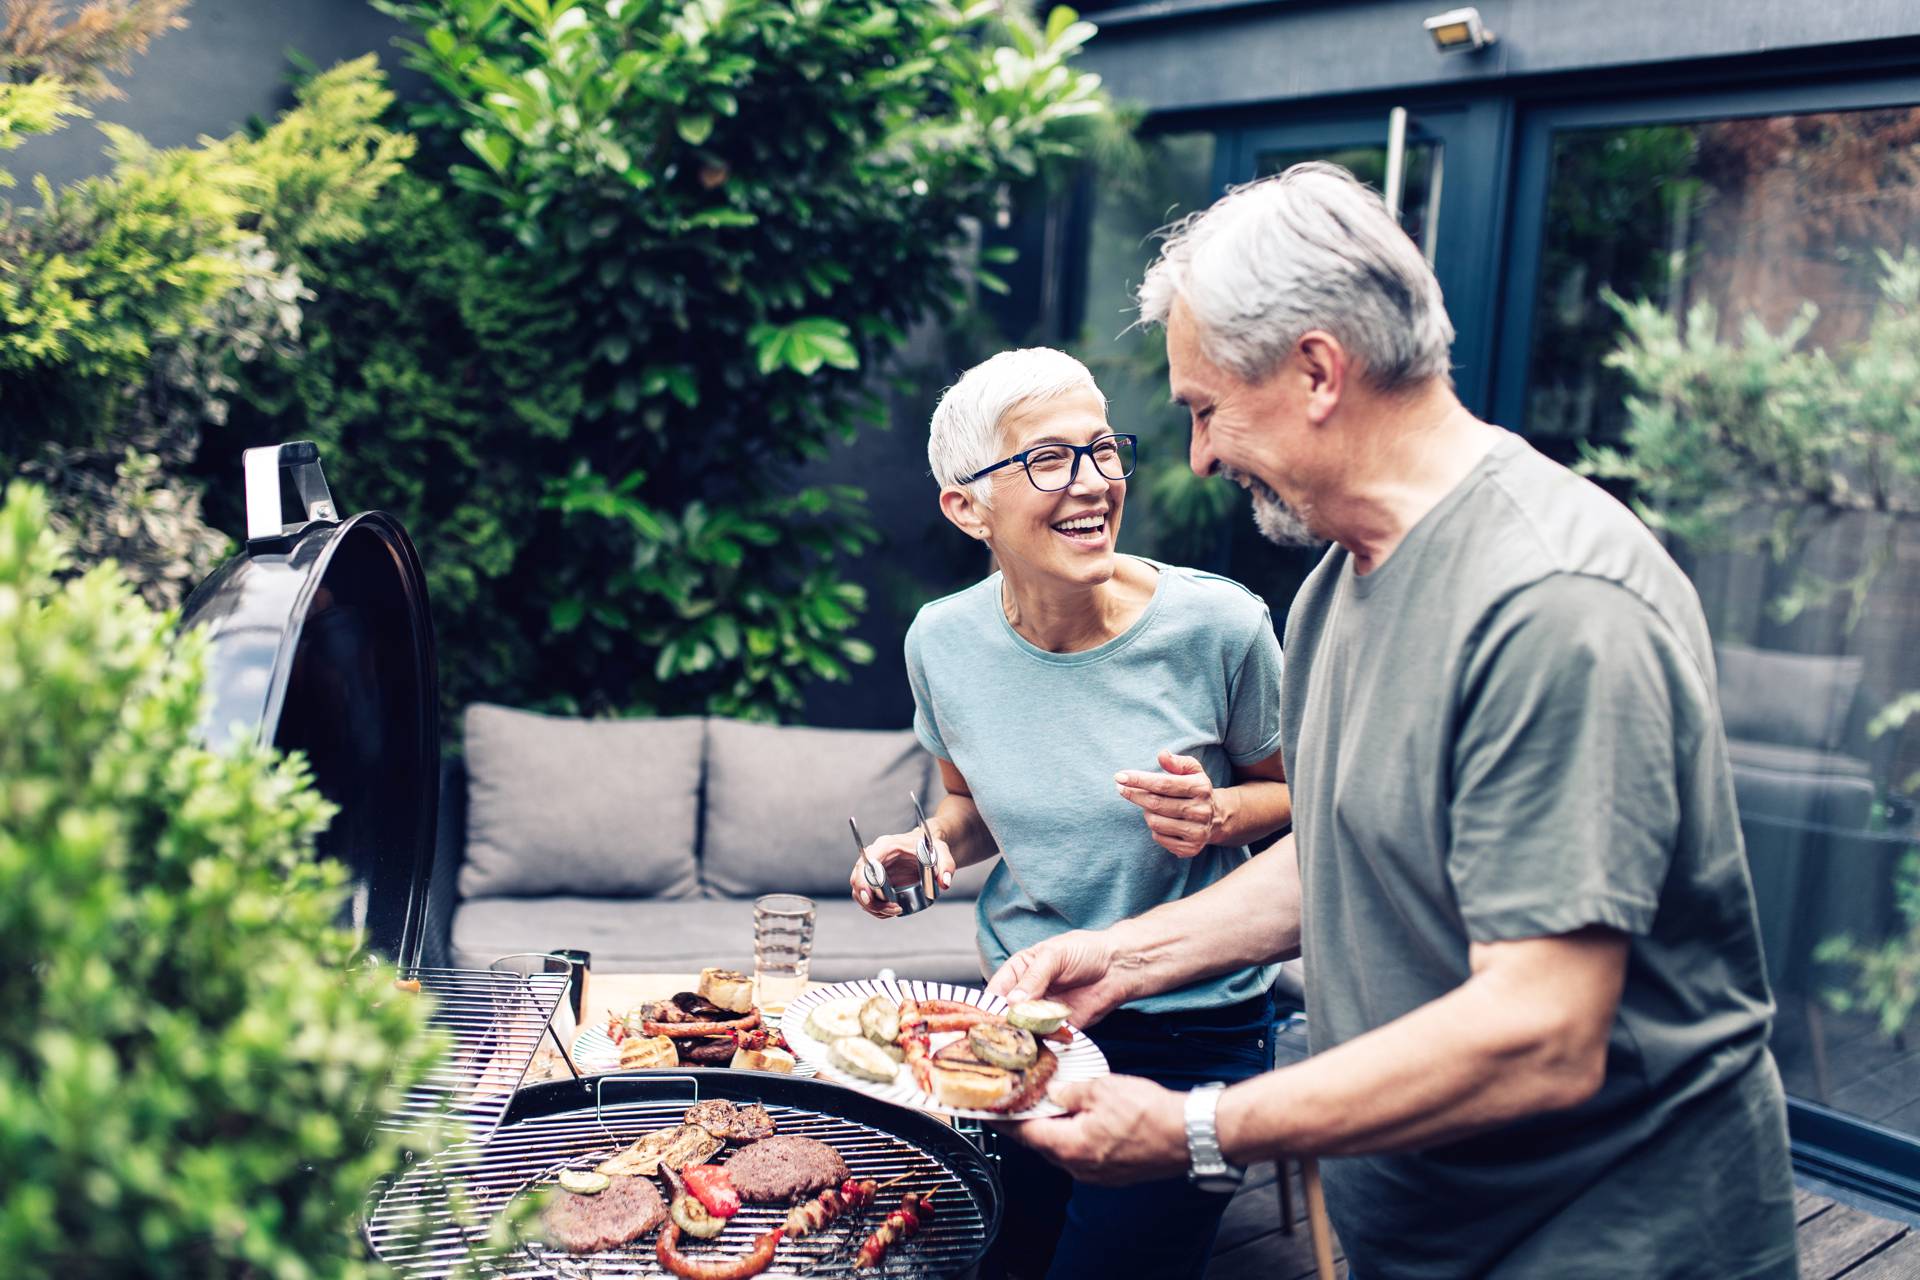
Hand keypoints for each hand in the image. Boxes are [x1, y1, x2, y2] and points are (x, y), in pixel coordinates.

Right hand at [848, 830, 954, 918]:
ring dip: (873, 907)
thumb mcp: (942, 853)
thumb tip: (945, 883)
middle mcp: (874, 857)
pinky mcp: (875, 882)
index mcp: (886, 846)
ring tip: (895, 910)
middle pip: (858, 880)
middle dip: (870, 900)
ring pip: (860, 892)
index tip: (869, 897)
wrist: (927, 849)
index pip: (866, 863)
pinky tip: (891, 910)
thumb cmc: (931, 847)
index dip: (863, 880)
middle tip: (893, 909)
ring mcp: (872, 870)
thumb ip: (946, 866)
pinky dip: (875, 908)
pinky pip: (867, 897)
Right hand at [986, 929, 1131, 1027]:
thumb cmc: (1085, 951)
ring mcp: (1042, 1012)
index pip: (996, 991)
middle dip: (1008, 1022)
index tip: (990, 1015)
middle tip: (1014, 1024)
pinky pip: (1048, 1037)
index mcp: (1018, 972)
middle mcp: (1026, 994)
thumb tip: (1012, 1001)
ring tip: (1039, 1026)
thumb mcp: (1054, 956)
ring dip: (1029, 1031)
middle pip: (1007, 1014)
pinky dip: (1050, 1037)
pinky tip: (1059, 1030)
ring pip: (1025, 1029)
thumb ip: (1033, 978)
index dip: (991, 1004)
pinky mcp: (1059, 1027)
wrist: (1117, 966)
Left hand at [1000, 1074, 1189, 1184]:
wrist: (1187, 1134)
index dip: (1005, 1119)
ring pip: (1063, 1149)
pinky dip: (1074, 1136)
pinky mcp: (1112, 1172)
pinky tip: (1080, 1118)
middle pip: (1041, 1143)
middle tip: (1018, 1100)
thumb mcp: (1101, 1089)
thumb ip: (1070, 1092)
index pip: (1024, 1134)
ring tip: (1050, 1104)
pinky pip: (1083, 1153)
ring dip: (1053, 1129)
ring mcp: (1097, 1173)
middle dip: (1028, 1122)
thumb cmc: (1149, 1114)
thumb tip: (1054, 1092)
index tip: (991, 1111)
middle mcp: (1079, 1166)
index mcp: (1069, 1147)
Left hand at [1116, 749, 1221, 858]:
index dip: (1139, 780)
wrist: (1216, 818)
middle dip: (1134, 795)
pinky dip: (1154, 829)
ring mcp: (1197, 832)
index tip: (1120, 777)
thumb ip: (1177, 762)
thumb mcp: (1192, 771)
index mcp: (1201, 788)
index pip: (1164, 784)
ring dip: (1147, 812)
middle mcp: (1201, 811)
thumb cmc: (1195, 789)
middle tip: (1121, 788)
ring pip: (1155, 822)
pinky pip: (1159, 838)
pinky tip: (1161, 821)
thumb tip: (1162, 755)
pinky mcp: (1191, 849)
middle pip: (1156, 804)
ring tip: (1151, 806)